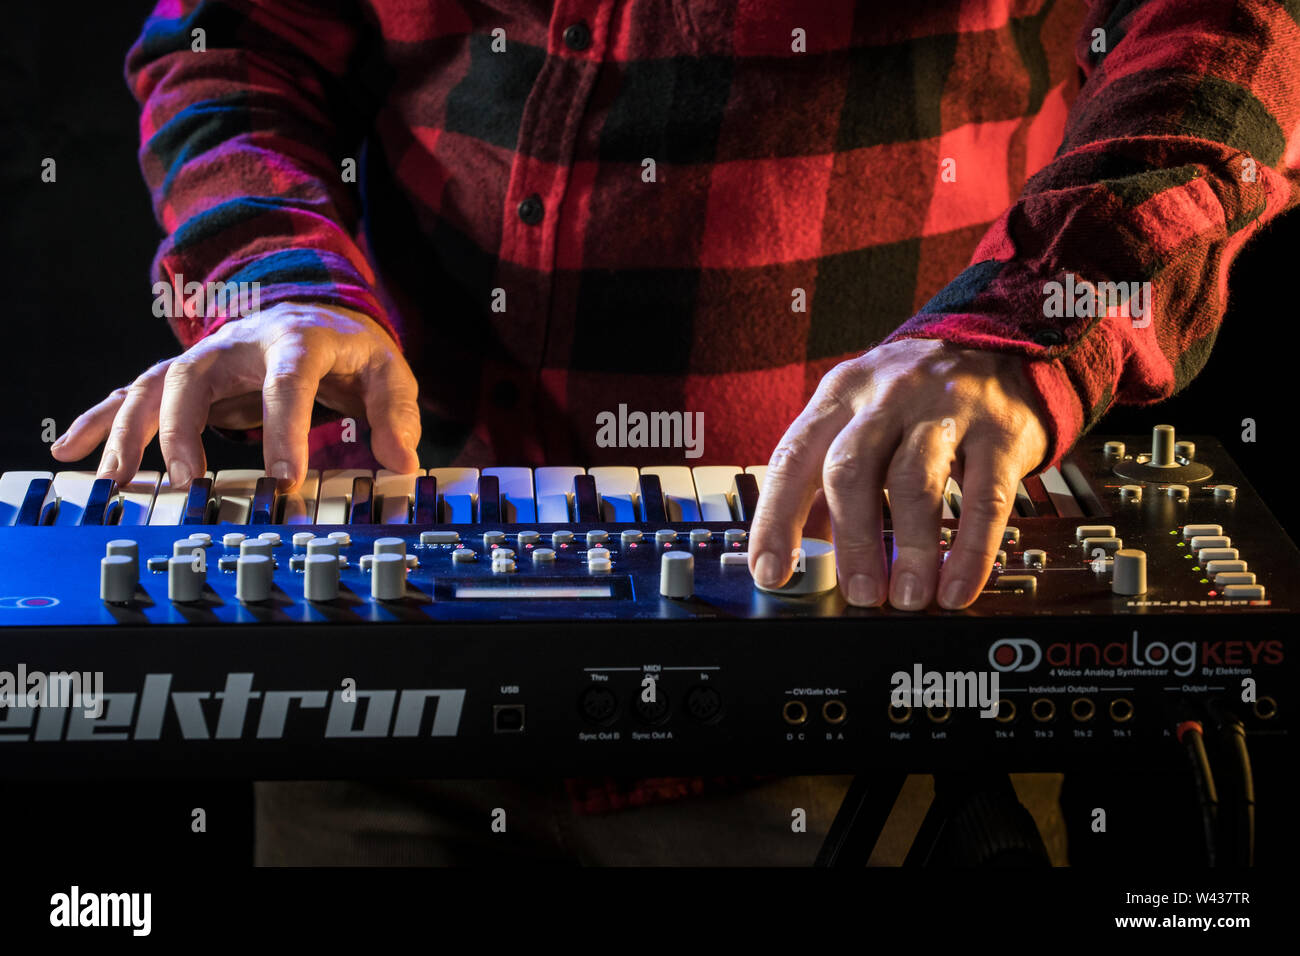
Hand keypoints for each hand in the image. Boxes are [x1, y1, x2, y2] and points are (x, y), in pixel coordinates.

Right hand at [50, 302, 419, 491]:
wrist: (316, 310)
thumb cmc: (350, 349)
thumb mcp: (387, 372)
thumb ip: (396, 415)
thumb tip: (403, 463)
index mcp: (297, 342)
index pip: (287, 382)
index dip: (284, 430)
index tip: (283, 479)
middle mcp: (239, 344)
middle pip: (195, 378)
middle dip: (183, 431)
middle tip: (188, 482)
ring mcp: (205, 358)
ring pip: (153, 386)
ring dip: (128, 432)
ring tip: (116, 480)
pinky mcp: (185, 374)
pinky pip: (133, 393)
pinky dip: (101, 420)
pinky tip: (72, 451)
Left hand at [748, 340, 1049, 609]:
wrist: (996, 345)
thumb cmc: (912, 398)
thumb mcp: (858, 417)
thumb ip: (827, 478)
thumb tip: (802, 553)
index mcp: (839, 395)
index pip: (794, 458)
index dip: (776, 520)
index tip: (769, 572)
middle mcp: (886, 397)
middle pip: (851, 469)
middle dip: (852, 541)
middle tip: (861, 593)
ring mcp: (944, 409)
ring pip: (915, 482)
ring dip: (911, 550)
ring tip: (910, 596)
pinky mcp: (999, 431)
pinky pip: (985, 498)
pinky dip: (970, 551)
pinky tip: (958, 586)